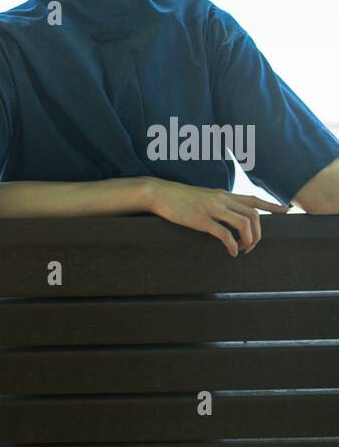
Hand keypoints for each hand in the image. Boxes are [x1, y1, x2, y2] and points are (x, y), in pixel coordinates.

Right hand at [145, 179, 288, 255]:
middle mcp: (222, 199)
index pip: (253, 199)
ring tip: (241, 250)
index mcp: (223, 194)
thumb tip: (228, 214)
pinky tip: (230, 253)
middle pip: (253, 215)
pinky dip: (232, 246)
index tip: (285, 211)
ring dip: (248, 241)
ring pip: (244, 224)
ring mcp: (212, 209)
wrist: (160, 193)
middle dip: (258, 234)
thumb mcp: (204, 196)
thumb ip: (218, 203)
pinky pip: (225, 235)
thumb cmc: (180, 197)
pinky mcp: (202, 220)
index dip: (271, 206)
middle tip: (251, 247)